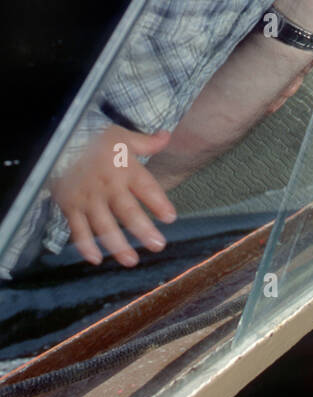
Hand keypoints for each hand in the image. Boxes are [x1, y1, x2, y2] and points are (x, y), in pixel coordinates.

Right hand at [51, 125, 175, 267]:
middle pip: (127, 211)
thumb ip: (145, 142)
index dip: (158, 202)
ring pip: (104, 225)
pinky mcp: (71, 206)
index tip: (170, 218)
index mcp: (124, 168)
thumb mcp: (121, 136)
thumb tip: (166, 136)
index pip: (146, 187)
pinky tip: (96, 259)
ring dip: (117, 245)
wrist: (58, 141)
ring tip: (131, 260)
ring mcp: (88, 198)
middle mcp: (108, 186)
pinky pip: (78, 229)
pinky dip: (85, 246)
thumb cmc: (93, 140)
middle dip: (143, 230)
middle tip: (158, 245)